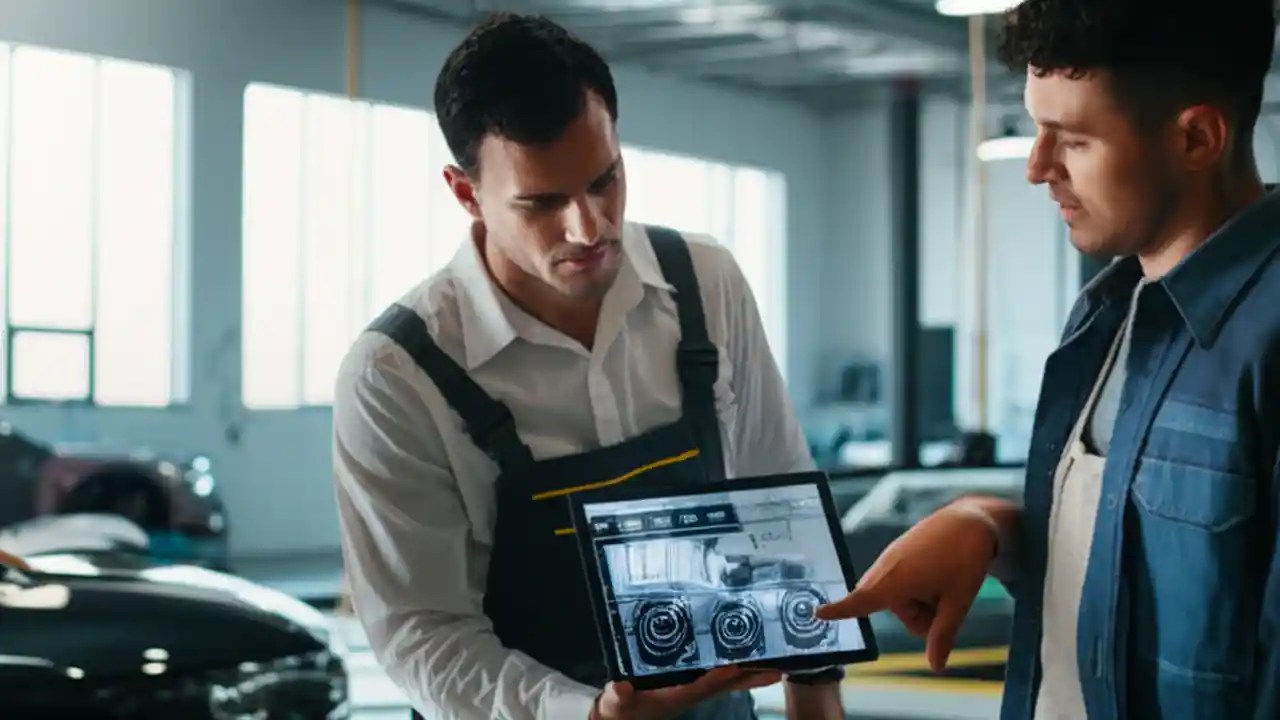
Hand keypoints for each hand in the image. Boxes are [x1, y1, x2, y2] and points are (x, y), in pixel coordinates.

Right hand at [593, 666, 781, 719]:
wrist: (624, 714)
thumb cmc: (621, 706)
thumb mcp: (616, 701)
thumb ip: (619, 695)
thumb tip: (620, 687)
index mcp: (676, 695)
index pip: (701, 686)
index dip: (717, 677)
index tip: (734, 667)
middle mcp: (693, 692)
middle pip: (727, 685)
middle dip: (751, 677)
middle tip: (778, 668)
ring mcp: (697, 688)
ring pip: (731, 681)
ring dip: (753, 674)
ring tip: (779, 664)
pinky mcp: (697, 684)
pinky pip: (724, 677)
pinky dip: (742, 669)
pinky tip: (757, 661)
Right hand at [814, 502, 998, 672]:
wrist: (972, 519)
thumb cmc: (965, 560)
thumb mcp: (958, 602)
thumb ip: (942, 635)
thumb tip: (935, 667)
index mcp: (895, 582)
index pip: (859, 602)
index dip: (838, 611)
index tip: (816, 613)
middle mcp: (885, 568)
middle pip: (890, 608)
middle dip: (915, 615)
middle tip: (943, 603)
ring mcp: (890, 557)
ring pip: (897, 594)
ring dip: (917, 599)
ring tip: (944, 584)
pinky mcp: (898, 550)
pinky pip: (898, 578)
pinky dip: (915, 585)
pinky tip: (938, 573)